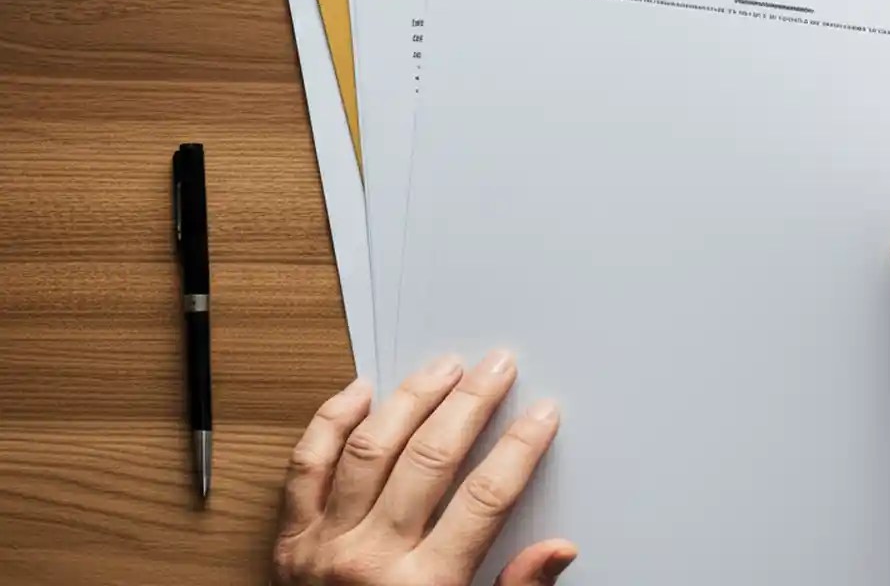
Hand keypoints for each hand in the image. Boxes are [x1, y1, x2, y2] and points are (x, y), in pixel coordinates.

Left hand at [273, 351, 576, 585]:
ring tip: (443, 367)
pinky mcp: (290, 540)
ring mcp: (324, 546)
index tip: (542, 415)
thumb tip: (561, 550)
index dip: (519, 449)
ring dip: (410, 399)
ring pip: (370, 449)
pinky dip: (330, 422)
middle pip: (431, 459)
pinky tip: (361, 392)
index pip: (485, 498)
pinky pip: (305, 466)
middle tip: (498, 367)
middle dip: (472, 404)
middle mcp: (371, 561)